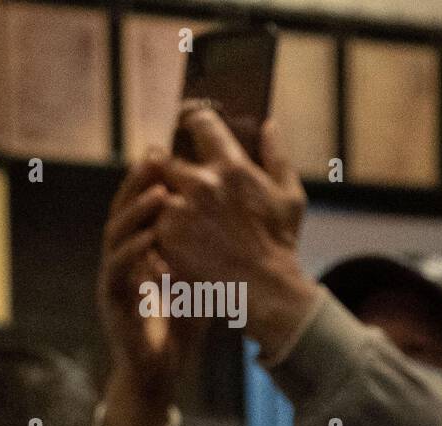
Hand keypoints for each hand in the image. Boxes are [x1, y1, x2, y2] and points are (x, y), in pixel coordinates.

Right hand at [97, 152, 203, 425]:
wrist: (160, 369)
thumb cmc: (181, 320)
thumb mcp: (203, 276)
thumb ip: (213, 247)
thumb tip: (246, 217)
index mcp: (143, 246)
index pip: (145, 203)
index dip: (155, 176)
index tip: (173, 147)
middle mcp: (124, 255)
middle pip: (125, 208)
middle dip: (139, 181)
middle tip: (157, 154)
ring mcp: (115, 277)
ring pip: (117, 235)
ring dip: (135, 212)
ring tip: (157, 193)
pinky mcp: (113, 303)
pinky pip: (118, 273)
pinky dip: (133, 256)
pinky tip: (147, 243)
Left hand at [158, 107, 317, 355]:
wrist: (264, 291)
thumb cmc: (280, 244)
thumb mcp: (290, 198)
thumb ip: (278, 157)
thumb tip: (268, 124)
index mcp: (232, 167)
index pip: (198, 121)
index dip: (191, 119)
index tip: (188, 125)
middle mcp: (201, 183)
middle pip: (164, 157)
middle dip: (169, 168)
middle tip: (176, 181)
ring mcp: (179, 210)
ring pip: (153, 191)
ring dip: (161, 199)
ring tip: (177, 216)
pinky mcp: (164, 236)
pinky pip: (150, 220)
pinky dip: (158, 226)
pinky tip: (175, 237)